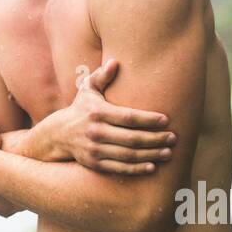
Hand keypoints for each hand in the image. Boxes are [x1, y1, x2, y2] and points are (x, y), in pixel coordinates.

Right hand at [34, 58, 176, 174]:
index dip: (149, 119)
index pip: (128, 117)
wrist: (58, 134)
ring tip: (168, 152)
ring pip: (128, 155)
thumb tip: (115, 62)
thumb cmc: (81, 108)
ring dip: (151, 155)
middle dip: (155, 139)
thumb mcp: (87, 90)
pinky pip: (119, 168)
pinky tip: (152, 166)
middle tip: (173, 138)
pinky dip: (136, 169)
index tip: (166, 120)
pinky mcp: (94, 164)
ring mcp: (95, 150)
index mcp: (97, 113)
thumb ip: (102, 76)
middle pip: (132, 138)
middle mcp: (95, 132)